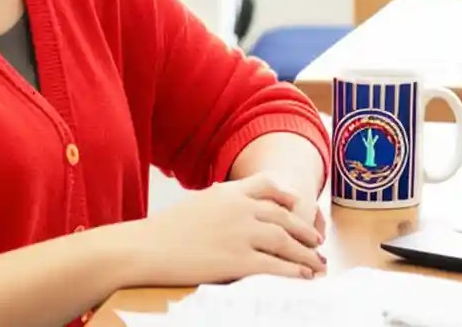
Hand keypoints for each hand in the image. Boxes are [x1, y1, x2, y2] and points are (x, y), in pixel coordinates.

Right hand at [135, 173, 327, 285]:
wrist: (145, 248)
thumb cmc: (164, 231)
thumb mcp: (198, 203)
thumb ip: (221, 202)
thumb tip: (237, 210)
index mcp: (228, 191)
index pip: (268, 186)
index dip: (286, 197)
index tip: (297, 206)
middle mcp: (240, 208)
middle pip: (284, 217)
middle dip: (304, 230)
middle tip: (316, 240)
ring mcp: (241, 233)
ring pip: (285, 241)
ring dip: (306, 253)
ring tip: (317, 262)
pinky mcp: (239, 260)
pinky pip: (275, 266)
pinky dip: (293, 271)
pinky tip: (303, 276)